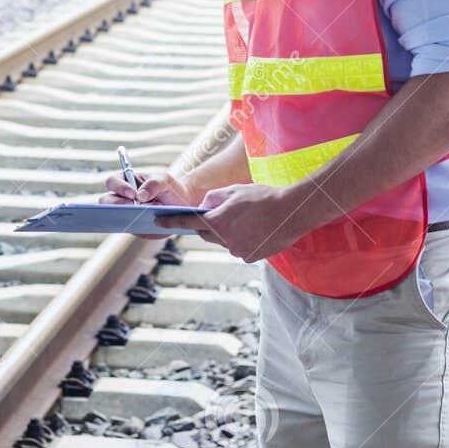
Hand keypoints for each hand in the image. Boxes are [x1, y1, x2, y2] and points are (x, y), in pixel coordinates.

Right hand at [99, 167, 198, 240]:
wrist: (182, 204)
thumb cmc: (170, 188)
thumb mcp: (165, 181)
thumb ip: (153, 184)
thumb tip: (140, 196)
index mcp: (126, 181)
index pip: (112, 182)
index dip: (118, 187)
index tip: (132, 193)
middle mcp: (122, 197)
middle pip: (106, 201)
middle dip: (117, 204)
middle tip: (132, 206)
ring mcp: (126, 213)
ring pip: (114, 216)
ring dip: (123, 216)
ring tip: (138, 216)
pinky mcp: (133, 226)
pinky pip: (128, 228)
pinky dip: (133, 227)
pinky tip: (143, 226)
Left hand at [154, 183, 312, 262]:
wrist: (291, 212)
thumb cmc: (263, 197)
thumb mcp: (235, 190)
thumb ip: (214, 198)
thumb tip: (204, 206)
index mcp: (218, 222)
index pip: (188, 222)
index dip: (170, 222)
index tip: (157, 221)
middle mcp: (224, 240)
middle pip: (207, 233)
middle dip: (209, 225)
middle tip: (221, 213)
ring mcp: (237, 251)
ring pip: (224, 241)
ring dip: (229, 232)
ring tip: (248, 219)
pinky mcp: (249, 257)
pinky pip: (239, 247)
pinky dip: (243, 239)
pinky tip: (256, 229)